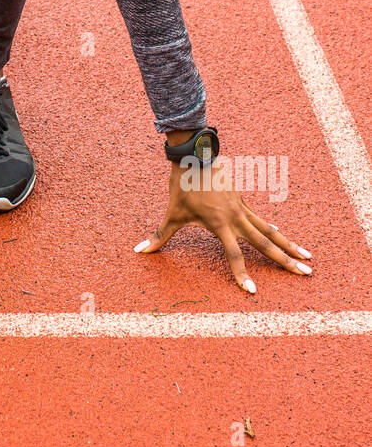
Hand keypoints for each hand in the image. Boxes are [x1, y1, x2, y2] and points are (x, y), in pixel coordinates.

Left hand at [134, 141, 312, 293]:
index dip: (241, 273)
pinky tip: (283, 236)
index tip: (252, 291)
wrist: (195, 154)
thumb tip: (138, 251)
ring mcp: (242, 208)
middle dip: (286, 260)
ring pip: (271, 231)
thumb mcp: (171, 213)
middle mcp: (236, 217)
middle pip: (265, 243)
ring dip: (289, 244)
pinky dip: (273, 230)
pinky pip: (261, 219)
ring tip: (308, 256)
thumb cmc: (182, 184)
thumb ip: (158, 235)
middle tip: (306, 272)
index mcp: (219, 223)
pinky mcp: (242, 201)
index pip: (233, 254)